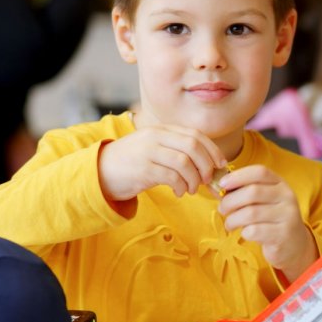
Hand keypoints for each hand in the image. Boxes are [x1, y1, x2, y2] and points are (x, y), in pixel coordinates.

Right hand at [98, 125, 226, 201]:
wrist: (100, 172)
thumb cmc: (134, 163)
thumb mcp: (157, 150)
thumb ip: (179, 152)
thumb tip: (211, 169)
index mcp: (162, 129)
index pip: (196, 135)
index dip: (212, 150)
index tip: (221, 165)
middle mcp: (156, 136)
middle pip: (193, 146)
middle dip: (206, 165)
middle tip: (207, 180)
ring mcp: (148, 151)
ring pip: (184, 162)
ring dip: (194, 179)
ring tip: (191, 189)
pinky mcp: (142, 168)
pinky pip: (171, 177)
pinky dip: (181, 186)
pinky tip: (180, 192)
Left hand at [217, 165, 317, 279]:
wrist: (294, 245)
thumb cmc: (271, 220)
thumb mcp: (263, 201)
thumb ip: (244, 192)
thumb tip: (216, 187)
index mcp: (281, 184)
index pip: (260, 172)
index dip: (238, 176)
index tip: (222, 184)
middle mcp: (287, 197)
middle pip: (253, 192)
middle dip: (230, 201)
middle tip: (222, 209)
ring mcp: (287, 216)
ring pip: (251, 213)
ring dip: (233, 219)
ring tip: (230, 224)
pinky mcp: (283, 235)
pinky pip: (254, 231)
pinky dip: (244, 232)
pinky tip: (245, 233)